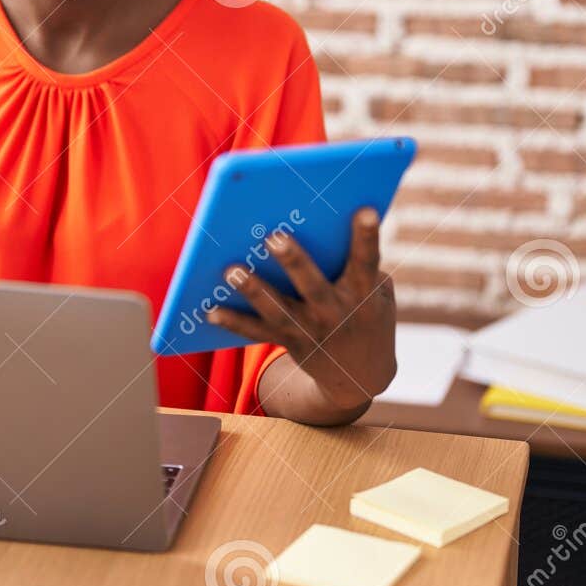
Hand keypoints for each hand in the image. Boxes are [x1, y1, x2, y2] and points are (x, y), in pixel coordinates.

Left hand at [206, 207, 396, 422]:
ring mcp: (312, 330)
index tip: (365, 210)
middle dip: (294, 261)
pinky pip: (257, 332)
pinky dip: (233, 321)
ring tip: (231, 271)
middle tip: (274, 237)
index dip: (367, 236)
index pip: (367, 262)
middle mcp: (336, 313)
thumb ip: (354, 265)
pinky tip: (210, 310)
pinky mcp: (291, 343)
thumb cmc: (366, 314)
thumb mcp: (375, 293)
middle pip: (313, 286)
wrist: (361, 375)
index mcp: (363, 294)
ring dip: (254, 290)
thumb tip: (317, 225)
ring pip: (278, 310)